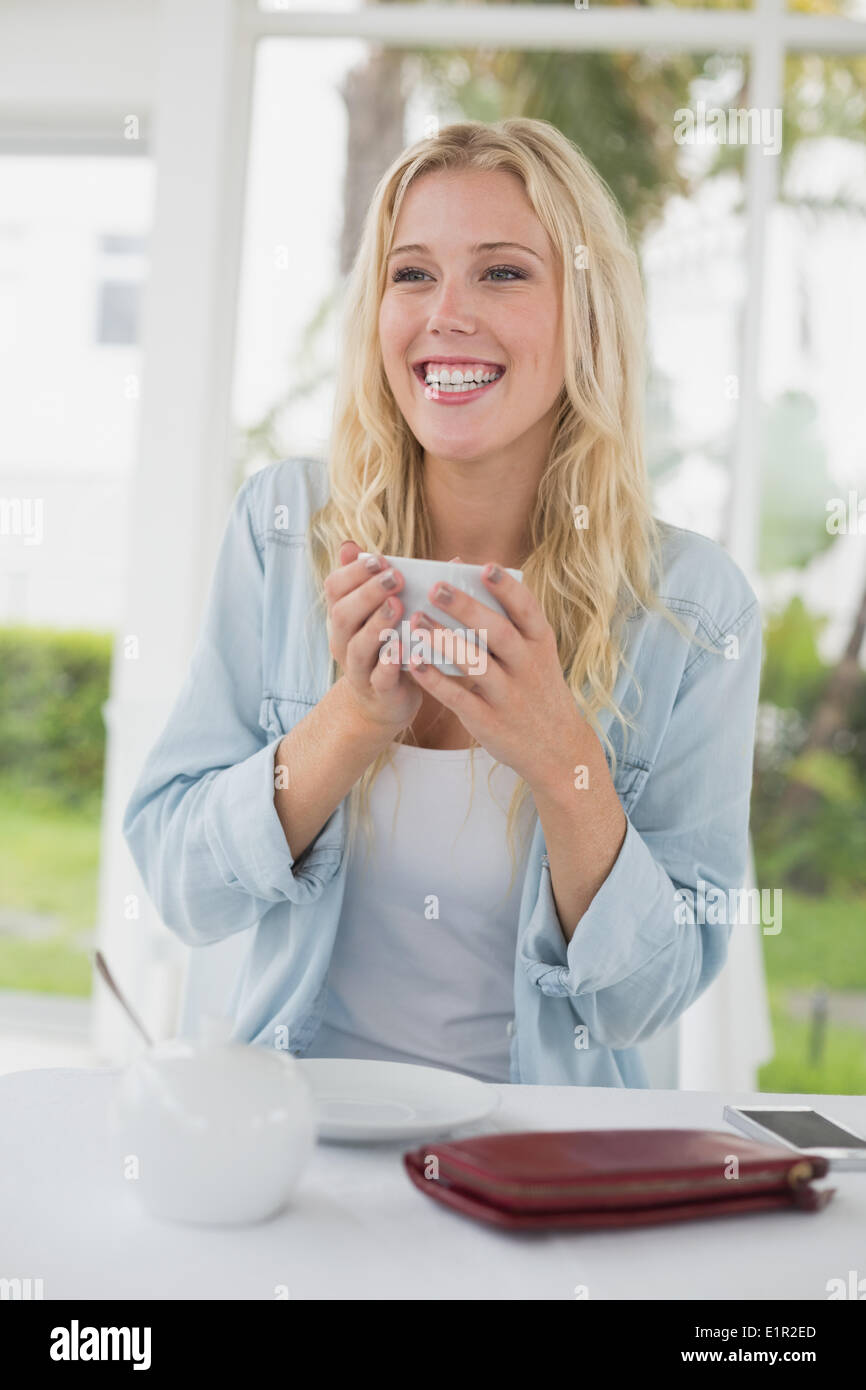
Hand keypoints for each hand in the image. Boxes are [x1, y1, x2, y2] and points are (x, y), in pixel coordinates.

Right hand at [324, 541, 421, 733]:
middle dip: (368, 592)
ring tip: (398, 606)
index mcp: (345, 616)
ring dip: (377, 624)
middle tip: (395, 577)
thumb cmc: (393, 646)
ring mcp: (358, 669)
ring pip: (358, 646)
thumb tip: (445, 557)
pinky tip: (401, 648)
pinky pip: (379, 678)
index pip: (334, 587)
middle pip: (342, 613)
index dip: (354, 571)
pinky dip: (388, 663)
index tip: (380, 558)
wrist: (386, 701)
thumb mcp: (389, 614)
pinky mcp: (378, 692)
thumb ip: (399, 585)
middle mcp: (344, 641)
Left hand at [404, 563, 581, 789]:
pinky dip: (435, 680)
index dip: (507, 588)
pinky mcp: (490, 722)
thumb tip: (469, 582)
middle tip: (435, 587)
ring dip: (444, 641)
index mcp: (540, 645)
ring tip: (416, 620)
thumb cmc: (536, 689)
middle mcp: (528, 668)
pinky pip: (459, 698)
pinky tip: (414, 662)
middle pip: (498, 632)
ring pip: (476, 664)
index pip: (527, 610)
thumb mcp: (536, 656)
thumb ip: (509, 624)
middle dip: (466, 609)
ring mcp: (509, 696)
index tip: (485, 566)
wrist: (558, 749)